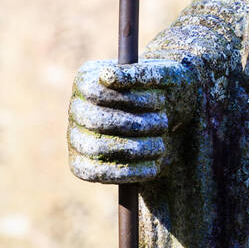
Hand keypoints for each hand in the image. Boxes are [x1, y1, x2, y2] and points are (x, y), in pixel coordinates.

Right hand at [68, 58, 198, 183]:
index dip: (129, 99)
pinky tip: (153, 167)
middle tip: (163, 124)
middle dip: (135, 125)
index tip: (160, 101)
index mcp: (87, 80)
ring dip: (135, 148)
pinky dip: (128, 172)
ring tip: (160, 145)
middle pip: (96, 120)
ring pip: (96, 148)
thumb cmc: (166, 92)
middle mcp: (76, 108)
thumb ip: (136, 74)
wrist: (172, 119)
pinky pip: (97, 173)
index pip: (96, 92)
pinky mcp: (82, 164)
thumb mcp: (163, 76)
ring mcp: (76, 137)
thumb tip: (106, 77)